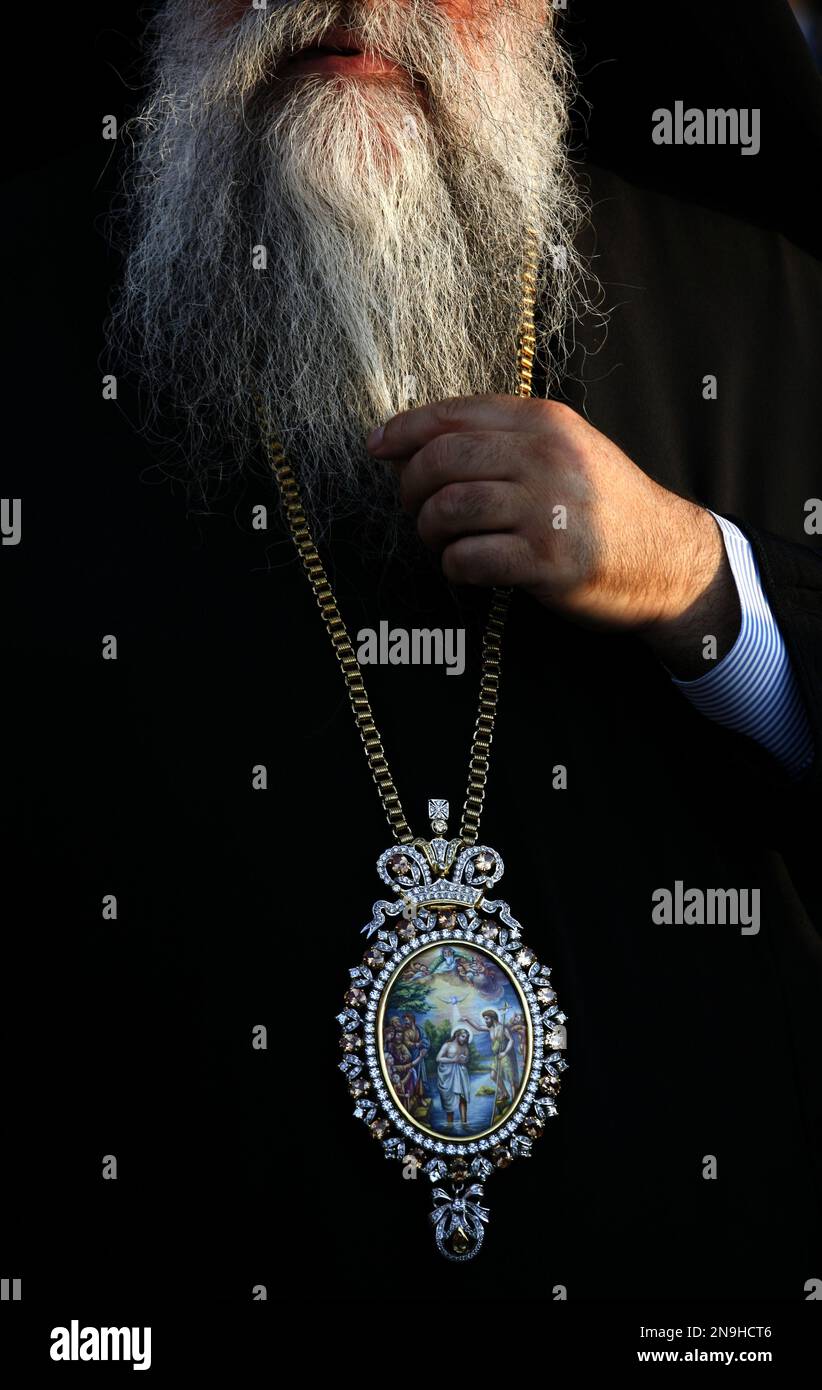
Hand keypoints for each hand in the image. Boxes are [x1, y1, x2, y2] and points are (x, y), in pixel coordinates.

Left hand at [367, 394, 739, 674]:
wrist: (666, 557)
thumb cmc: (604, 506)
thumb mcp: (566, 450)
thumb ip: (503, 439)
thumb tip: (413, 444)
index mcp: (546, 422)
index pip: (454, 414)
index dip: (404, 429)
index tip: (377, 446)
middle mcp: (546, 458)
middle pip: (442, 460)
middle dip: (411, 485)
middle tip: (412, 505)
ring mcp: (547, 510)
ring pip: (448, 509)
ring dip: (429, 529)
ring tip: (439, 539)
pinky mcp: (546, 562)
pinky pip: (468, 559)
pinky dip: (453, 566)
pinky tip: (465, 567)